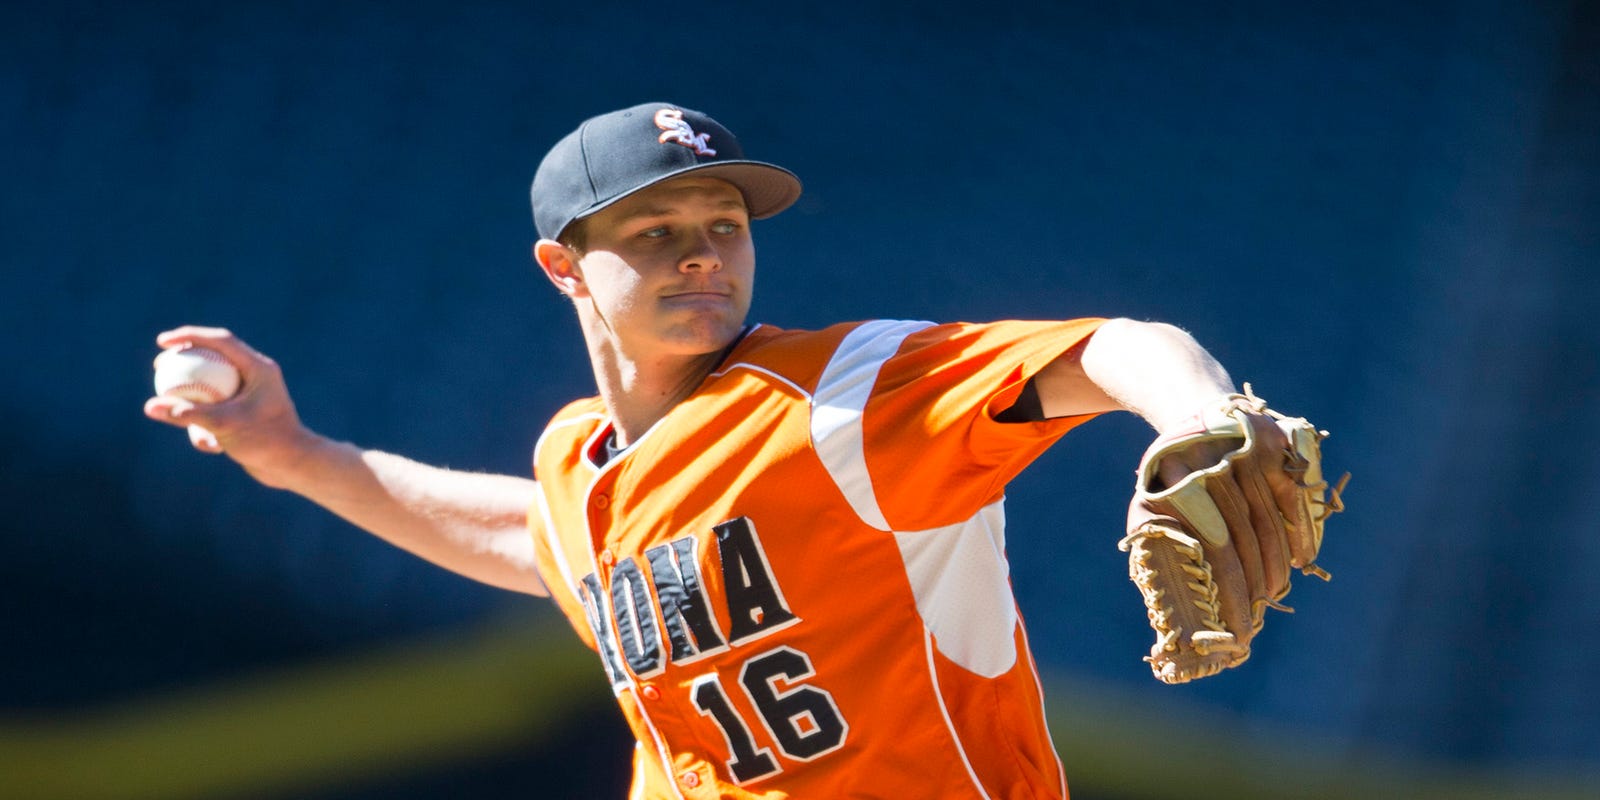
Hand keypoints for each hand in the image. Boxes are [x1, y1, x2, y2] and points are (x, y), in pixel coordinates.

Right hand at [143, 326, 317, 488]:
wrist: (293, 467)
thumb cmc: (266, 442)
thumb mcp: (223, 425)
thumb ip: (187, 413)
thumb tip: (151, 405)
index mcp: (259, 368)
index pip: (221, 341)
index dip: (189, 336)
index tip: (162, 341)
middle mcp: (256, 377)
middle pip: (213, 359)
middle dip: (184, 365)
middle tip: (159, 368)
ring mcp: (251, 395)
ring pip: (211, 390)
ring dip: (196, 408)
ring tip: (185, 424)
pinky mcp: (246, 413)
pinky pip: (217, 412)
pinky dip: (208, 427)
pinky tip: (213, 448)